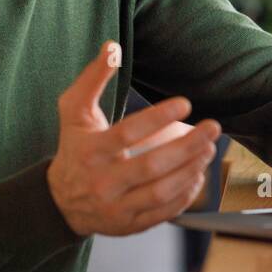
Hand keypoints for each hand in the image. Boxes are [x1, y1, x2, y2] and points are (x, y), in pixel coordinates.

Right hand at [47, 40, 221, 236]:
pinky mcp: (128, 225)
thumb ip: (92, 78)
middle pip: (151, 166)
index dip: (158, 118)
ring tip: (209, 149)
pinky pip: (163, 211)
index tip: (186, 103)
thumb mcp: (74, 111)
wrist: (59, 202)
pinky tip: (199, 175)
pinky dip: (185, 195)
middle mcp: (102, 182)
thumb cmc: (74, 147)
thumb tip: (112, 46)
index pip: (128, 134)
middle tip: (212, 128)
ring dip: (191, 170)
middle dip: (187, 146)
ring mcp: (116, 207)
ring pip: (161, 191)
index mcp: (90, 152)